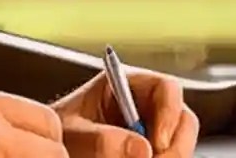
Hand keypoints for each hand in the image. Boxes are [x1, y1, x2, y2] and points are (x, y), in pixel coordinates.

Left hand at [51, 69, 198, 157]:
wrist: (52, 150)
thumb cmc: (55, 135)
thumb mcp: (72, 135)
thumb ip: (101, 140)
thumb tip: (142, 148)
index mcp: (126, 85)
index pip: (166, 87)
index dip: (169, 113)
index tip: (155, 143)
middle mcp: (145, 107)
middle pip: (183, 121)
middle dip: (175, 147)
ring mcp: (152, 132)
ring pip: (180, 146)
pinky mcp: (151, 152)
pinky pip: (170, 157)